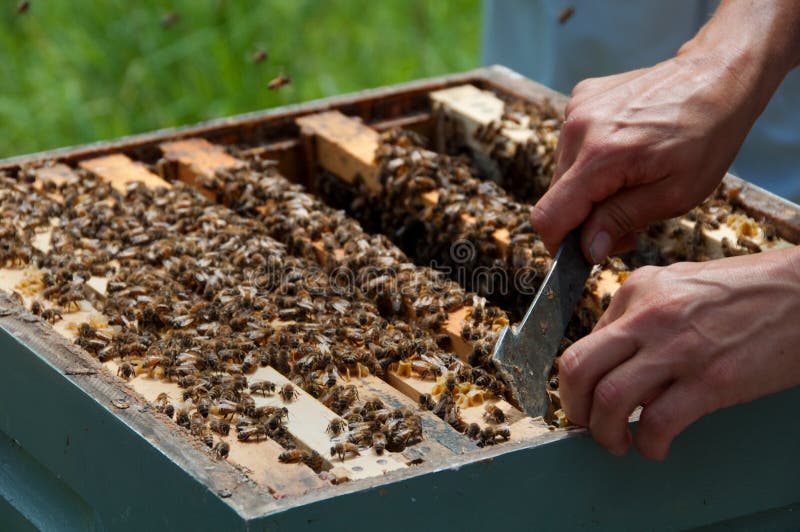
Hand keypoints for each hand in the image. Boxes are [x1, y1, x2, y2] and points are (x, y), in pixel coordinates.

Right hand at [529, 0, 799, 262]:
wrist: (717, 75)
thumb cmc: (707, 136)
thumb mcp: (676, 193)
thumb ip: (622, 220)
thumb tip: (588, 249)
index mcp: (602, 155)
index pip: (550, 215)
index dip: (560, 243)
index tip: (584, 252)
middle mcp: (579, 128)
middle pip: (556, 197)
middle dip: (585, 219)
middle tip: (626, 222)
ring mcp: (576, 109)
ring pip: (564, 173)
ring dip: (590, 190)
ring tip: (631, 184)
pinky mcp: (580, 98)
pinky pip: (572, 146)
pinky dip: (592, 161)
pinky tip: (626, 153)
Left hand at [558, 247, 799, 458]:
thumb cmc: (748, 291)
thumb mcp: (680, 284)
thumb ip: (641, 315)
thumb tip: (615, 358)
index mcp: (638, 290)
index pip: (585, 341)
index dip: (583, 378)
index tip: (588, 396)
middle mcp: (648, 316)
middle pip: (578, 368)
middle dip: (572, 406)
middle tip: (584, 423)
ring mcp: (678, 348)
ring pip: (609, 399)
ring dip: (604, 432)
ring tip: (617, 442)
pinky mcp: (711, 380)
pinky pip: (657, 423)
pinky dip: (648, 445)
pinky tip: (655, 447)